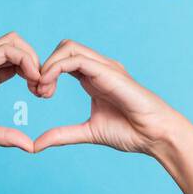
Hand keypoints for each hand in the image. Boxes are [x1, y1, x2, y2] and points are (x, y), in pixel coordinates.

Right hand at [0, 32, 44, 151]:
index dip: (35, 75)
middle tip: (44, 90)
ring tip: (39, 84)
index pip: (18, 63)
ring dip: (34, 59)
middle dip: (39, 64)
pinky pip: (8, 50)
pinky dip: (26, 60)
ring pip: (16, 41)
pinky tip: (31, 80)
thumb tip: (29, 147)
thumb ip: (4, 137)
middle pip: (20, 47)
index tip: (42, 95)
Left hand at [31, 39, 189, 156]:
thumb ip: (62, 135)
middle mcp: (98, 68)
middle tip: (38, 92)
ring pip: (67, 48)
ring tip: (43, 90)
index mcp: (92, 78)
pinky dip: (57, 68)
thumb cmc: (130, 132)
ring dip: (48, 66)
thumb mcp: (87, 132)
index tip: (37, 95)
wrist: (156, 135)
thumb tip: (37, 144)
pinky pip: (76, 60)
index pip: (62, 61)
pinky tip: (49, 87)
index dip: (45, 73)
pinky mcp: (108, 72)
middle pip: (62, 48)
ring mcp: (104, 67)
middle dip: (43, 66)